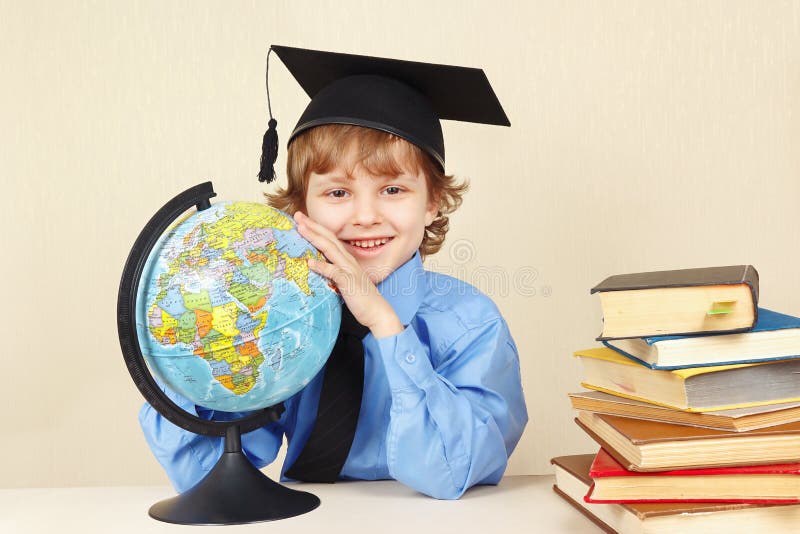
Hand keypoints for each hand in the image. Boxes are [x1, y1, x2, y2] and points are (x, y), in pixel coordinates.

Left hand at [293, 211, 403, 337]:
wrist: (377, 312)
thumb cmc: (361, 299)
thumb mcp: (345, 282)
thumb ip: (334, 274)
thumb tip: (318, 270)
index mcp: (346, 260)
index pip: (330, 240)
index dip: (317, 229)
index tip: (303, 220)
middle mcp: (348, 261)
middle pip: (328, 239)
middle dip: (313, 226)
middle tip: (298, 215)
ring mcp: (349, 270)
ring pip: (330, 249)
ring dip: (315, 238)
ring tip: (301, 229)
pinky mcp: (349, 282)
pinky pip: (333, 272)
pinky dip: (322, 266)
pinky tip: (310, 262)